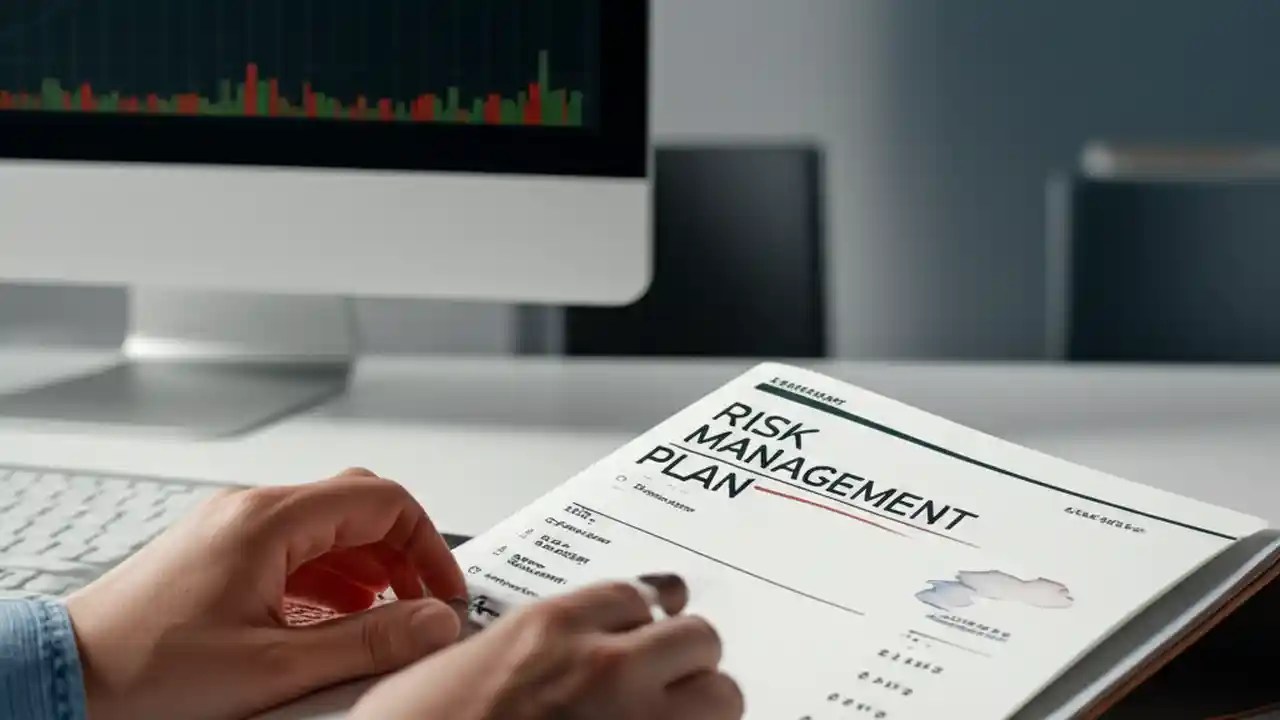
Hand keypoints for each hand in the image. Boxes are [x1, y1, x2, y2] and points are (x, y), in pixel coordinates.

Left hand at [66, 468, 468, 719]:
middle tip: (421, 607)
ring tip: (385, 620)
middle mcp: (250, 510)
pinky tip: (335, 619)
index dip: (427, 545)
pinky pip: (293, 547)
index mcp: (268, 521)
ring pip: (326, 527)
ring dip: (367, 568)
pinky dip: (330, 576)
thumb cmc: (147, 671)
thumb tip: (434, 622)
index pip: (381, 502)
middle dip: (401, 554)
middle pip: (357, 507)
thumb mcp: (275, 667)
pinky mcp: (218, 551)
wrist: (64, 677)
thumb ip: (368, 642)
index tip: (443, 591)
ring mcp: (231, 527)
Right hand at [352, 577, 744, 719]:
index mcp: (549, 630)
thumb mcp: (447, 671)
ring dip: (703, 708)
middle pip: (697, 637)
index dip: (647, 620)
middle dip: (686, 663)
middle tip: (669, 685)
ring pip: (721, 696)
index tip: (654, 629)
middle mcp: (603, 669)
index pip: (639, 595)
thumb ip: (508, 649)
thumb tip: (531, 654)